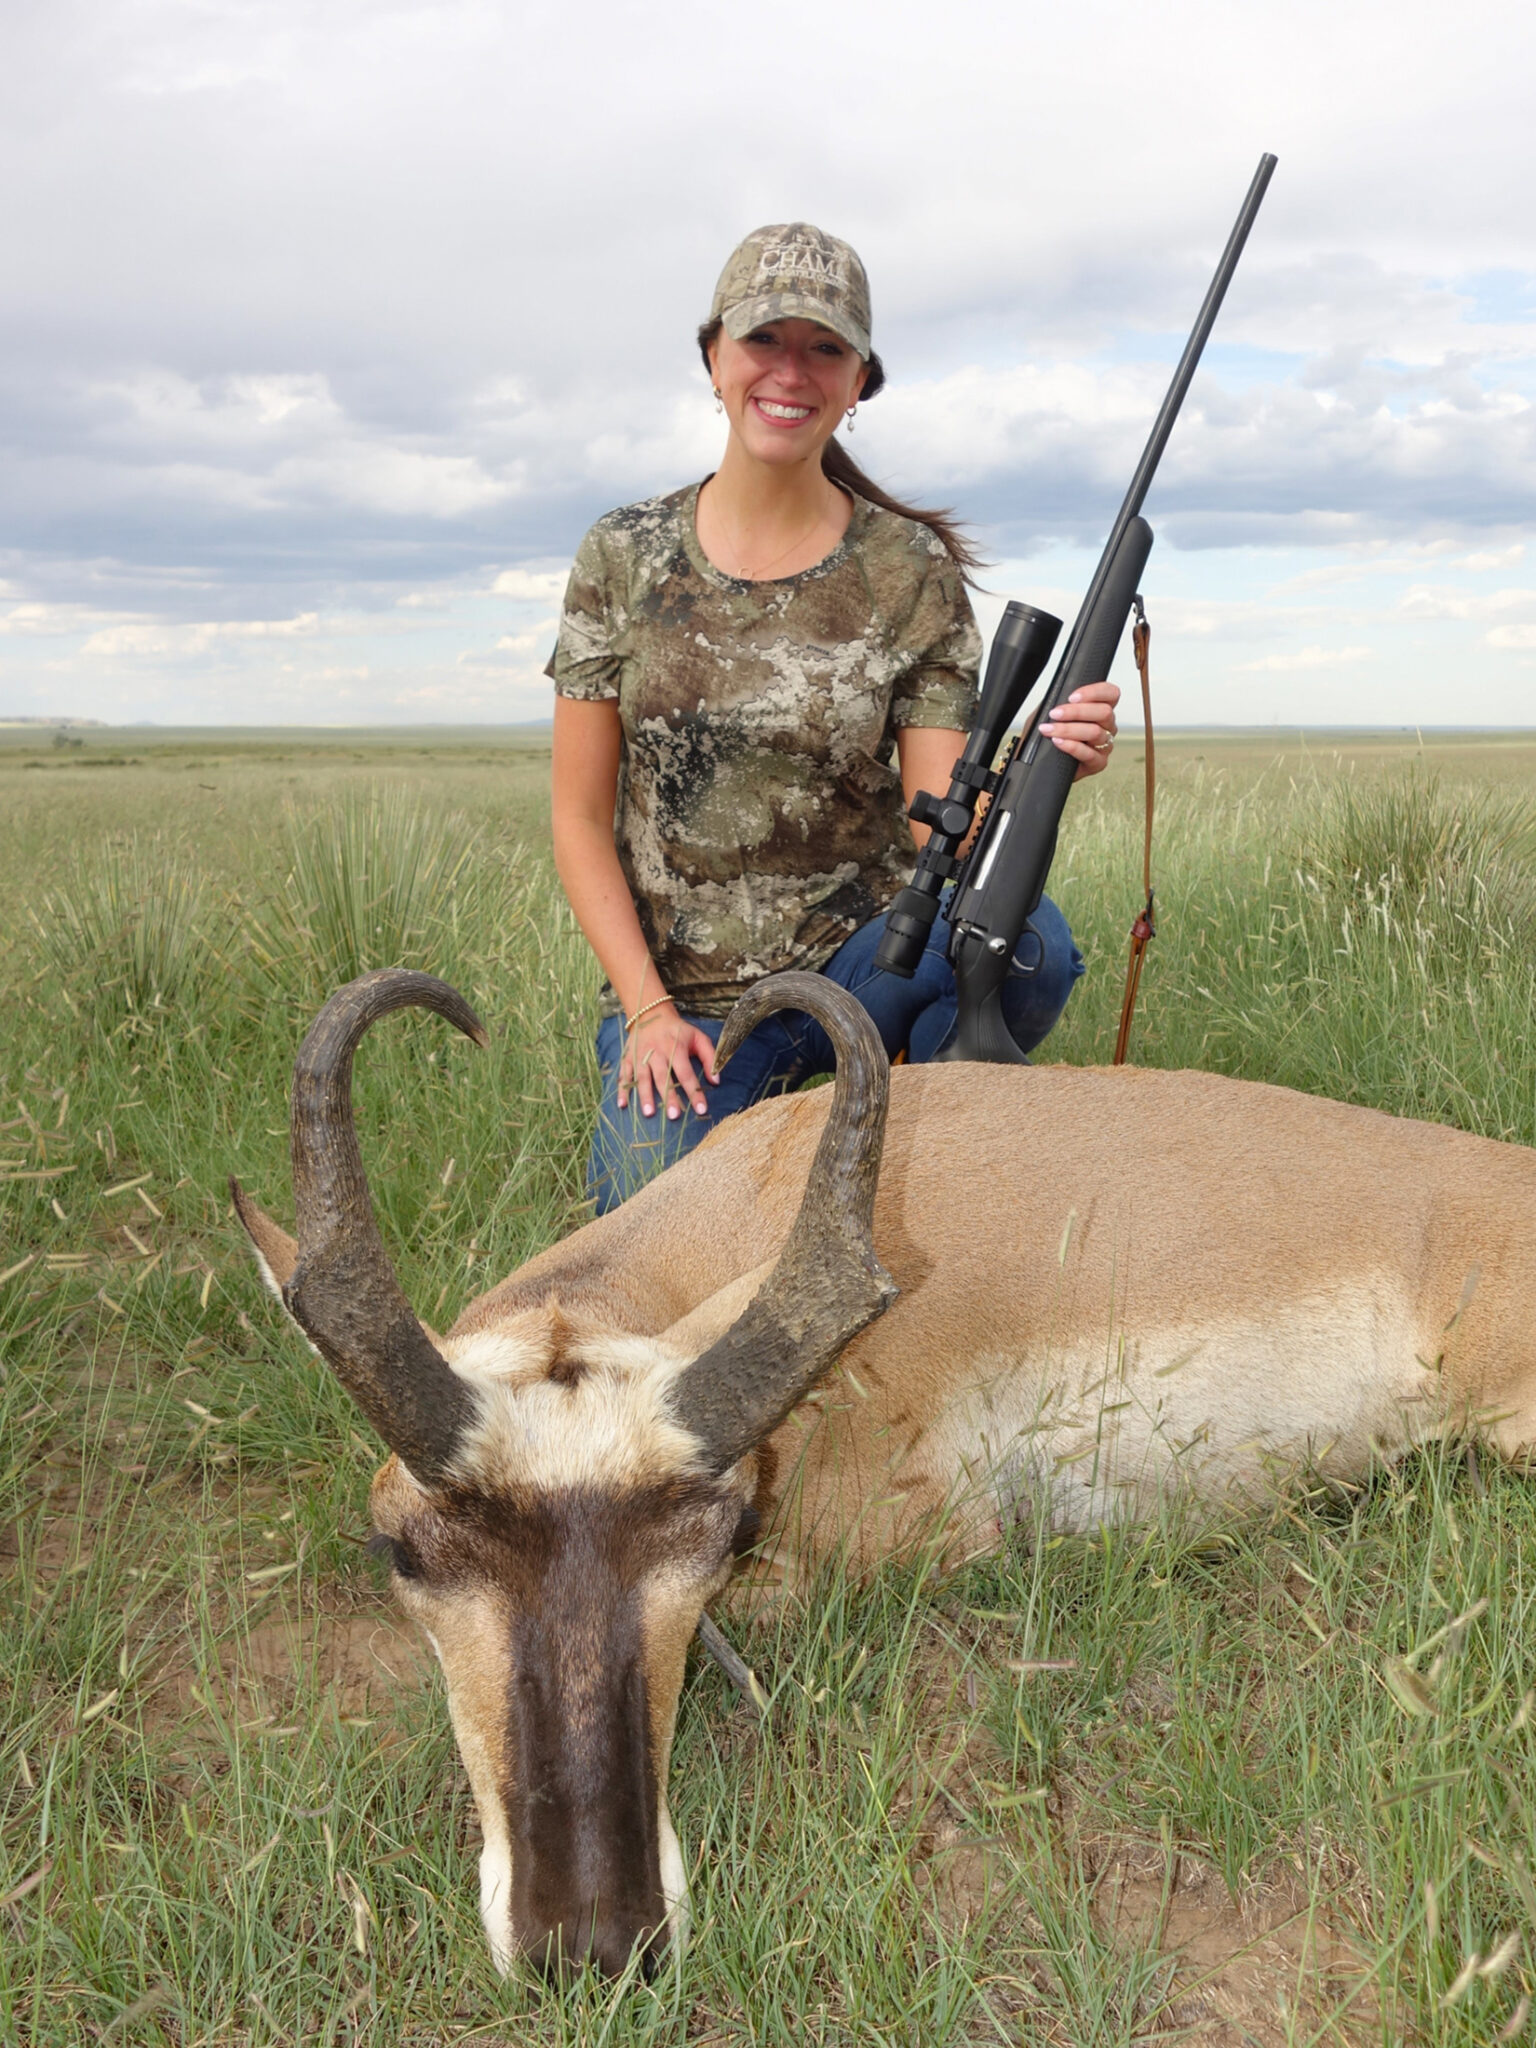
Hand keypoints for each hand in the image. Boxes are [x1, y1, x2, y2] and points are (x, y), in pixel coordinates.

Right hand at [618, 1005, 717, 1119]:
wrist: (650, 1013)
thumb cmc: (678, 1030)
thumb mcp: (698, 1038)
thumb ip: (709, 1057)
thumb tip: (716, 1081)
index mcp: (676, 1047)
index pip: (686, 1073)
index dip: (694, 1091)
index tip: (701, 1109)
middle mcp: (657, 1052)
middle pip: (663, 1077)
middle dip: (668, 1097)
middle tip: (674, 1116)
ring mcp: (640, 1055)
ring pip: (642, 1077)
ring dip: (645, 1096)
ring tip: (649, 1113)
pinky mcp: (628, 1057)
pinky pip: (624, 1074)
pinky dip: (622, 1090)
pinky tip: (622, 1105)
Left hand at [1038, 681, 1119, 780]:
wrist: (1041, 760)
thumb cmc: (1050, 734)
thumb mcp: (1052, 712)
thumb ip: (1059, 701)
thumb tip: (1059, 693)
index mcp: (1100, 710)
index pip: (1110, 693)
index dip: (1095, 692)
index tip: (1072, 697)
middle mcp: (1107, 726)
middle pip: (1104, 712)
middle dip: (1076, 711)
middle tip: (1055, 714)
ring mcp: (1104, 745)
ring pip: (1095, 732)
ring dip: (1069, 729)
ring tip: (1049, 730)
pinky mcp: (1098, 763)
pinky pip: (1089, 754)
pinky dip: (1072, 746)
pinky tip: (1058, 742)